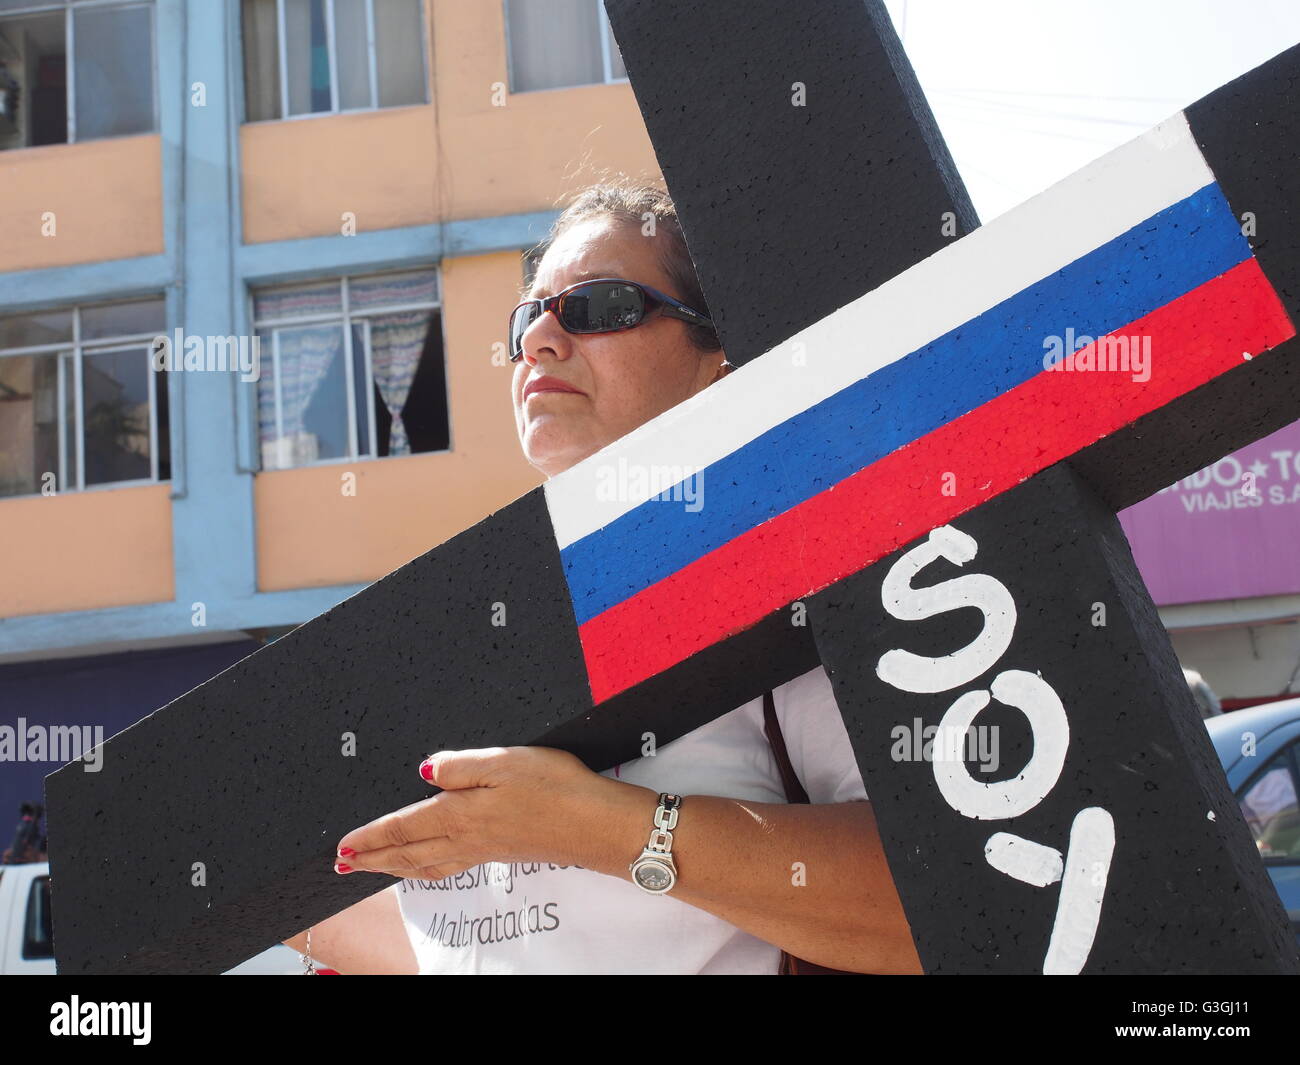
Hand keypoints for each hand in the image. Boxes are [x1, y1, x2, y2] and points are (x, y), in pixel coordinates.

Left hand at [333, 747, 651, 881]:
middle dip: (373, 858)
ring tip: (373, 867)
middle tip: (343, 865)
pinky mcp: (502, 852)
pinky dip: (424, 867)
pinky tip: (429, 862)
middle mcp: (466, 838)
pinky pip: (447, 865)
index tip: (342, 846)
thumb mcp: (505, 762)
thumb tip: (422, 772)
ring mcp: (484, 849)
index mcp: (461, 814)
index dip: (371, 836)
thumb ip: (460, 766)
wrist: (597, 826)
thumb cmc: (557, 789)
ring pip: (426, 863)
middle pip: (408, 853)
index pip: (403, 827)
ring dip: (394, 866)